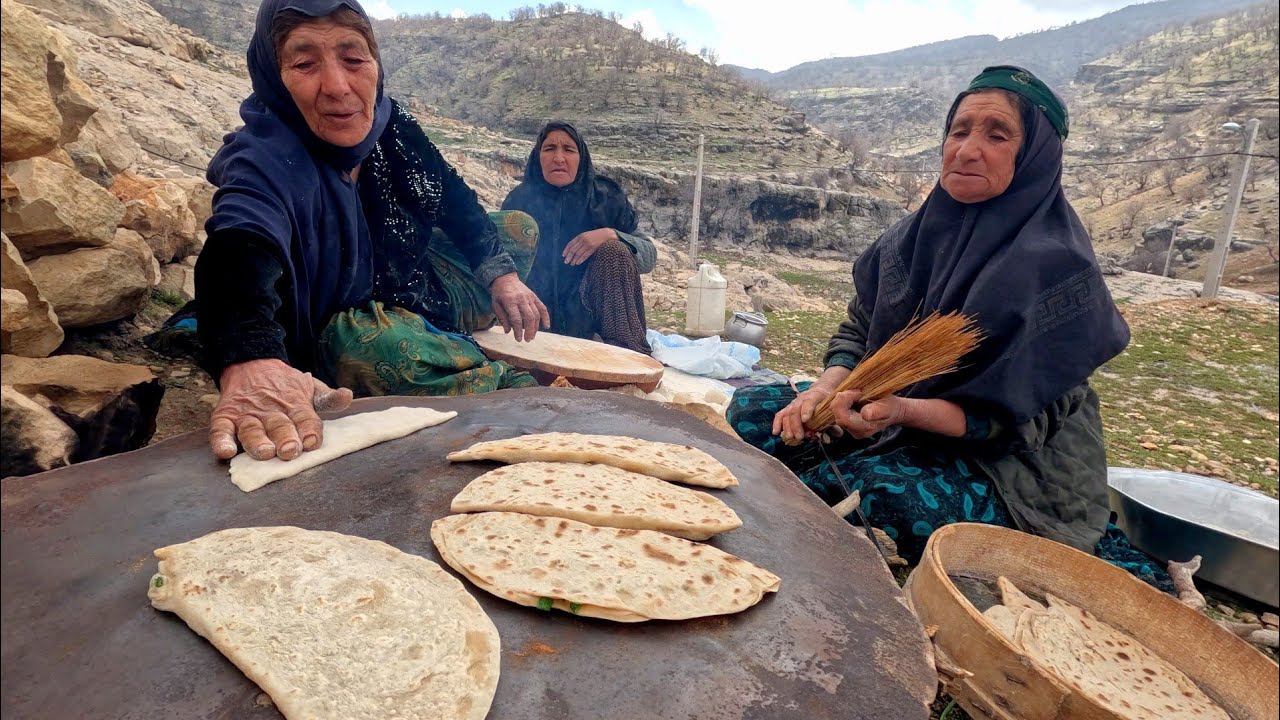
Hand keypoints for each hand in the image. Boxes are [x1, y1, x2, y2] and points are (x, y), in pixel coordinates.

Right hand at [209, 358, 352, 460]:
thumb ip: (328, 398)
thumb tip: (347, 396)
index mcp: (294, 404)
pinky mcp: (225, 418)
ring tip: (265, 452)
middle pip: (279, 426)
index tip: (312, 443)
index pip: (305, 418)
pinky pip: (220, 430)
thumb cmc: (286, 386)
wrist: (251, 364)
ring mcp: (247, 414)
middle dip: (285, 439)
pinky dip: (221, 441)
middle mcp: (271, 410)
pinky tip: (225, 452)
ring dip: (258, 442)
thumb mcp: (310, 388)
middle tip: (290, 450)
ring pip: (251, 430)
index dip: (309, 430)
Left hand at [490, 273, 549, 341]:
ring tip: (532, 337)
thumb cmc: (499, 294)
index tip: (518, 339)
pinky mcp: (534, 296)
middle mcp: (521, 299)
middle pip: (529, 317)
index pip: (516, 319)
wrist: (505, 278)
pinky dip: (546, 317)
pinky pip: (542, 307)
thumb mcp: (495, 305)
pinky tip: (547, 326)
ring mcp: (529, 297)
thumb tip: (508, 332)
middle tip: (527, 340)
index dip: (518, 331)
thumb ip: (502, 318)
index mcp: (510, 301)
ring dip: (535, 327)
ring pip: (536, 314)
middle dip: (529, 331)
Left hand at [563, 228, 615, 265]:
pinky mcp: (593, 248)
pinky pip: (585, 255)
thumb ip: (579, 241)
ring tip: (571, 264)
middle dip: (569, 256)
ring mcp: (588, 244)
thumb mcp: (586, 235)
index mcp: (580, 236)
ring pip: (578, 253)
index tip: (563, 255)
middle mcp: (583, 240)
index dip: (566, 250)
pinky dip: (581, 259)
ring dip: (574, 259)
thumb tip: (572, 249)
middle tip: (566, 262)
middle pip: (573, 250)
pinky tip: (577, 263)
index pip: (570, 244)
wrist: (606, 234)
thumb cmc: (595, 236)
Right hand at [772, 382, 836, 444]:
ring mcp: (794, 403)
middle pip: (795, 410)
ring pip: (787, 413)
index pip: (810, 401)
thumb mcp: (834, 410)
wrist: (822, 391)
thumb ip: (833, 423)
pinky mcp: (788, 408)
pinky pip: (780, 415)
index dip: (807, 410)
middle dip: (796, 425)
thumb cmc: (828, 402)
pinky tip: (776, 432)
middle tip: (799, 437)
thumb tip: (834, 436)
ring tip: (791, 437)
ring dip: (788, 427)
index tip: (806, 420)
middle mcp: (802, 398)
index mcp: (816, 396)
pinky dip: (777, 423)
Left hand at [831, 391, 909, 439]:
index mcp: (864, 429)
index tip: (858, 392)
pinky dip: (844, 402)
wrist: (893, 411)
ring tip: (856, 393)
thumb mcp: (888, 407)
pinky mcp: (848, 422)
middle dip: (843, 399)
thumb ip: (877, 411)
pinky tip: (853, 397)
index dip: (845, 402)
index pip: (843, 418)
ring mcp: (850, 428)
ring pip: (836, 412)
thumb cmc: (891, 408)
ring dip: (843, 399)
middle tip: (856, 391)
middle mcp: (855, 431)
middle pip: (837, 415)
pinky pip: (839, 411)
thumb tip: (865, 414)